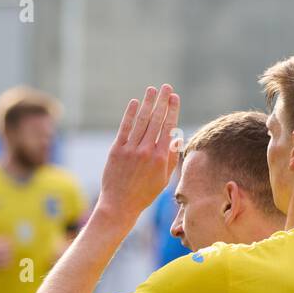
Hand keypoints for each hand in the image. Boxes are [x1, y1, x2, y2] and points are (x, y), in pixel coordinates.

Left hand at [98, 84, 180, 222]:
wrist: (120, 205)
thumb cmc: (144, 194)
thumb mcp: (164, 179)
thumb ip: (171, 158)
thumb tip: (177, 137)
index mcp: (161, 158)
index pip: (168, 128)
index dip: (172, 110)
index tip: (175, 97)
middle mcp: (147, 151)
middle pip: (156, 120)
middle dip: (162, 101)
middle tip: (166, 87)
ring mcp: (131, 149)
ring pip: (141, 121)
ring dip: (147, 103)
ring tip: (151, 90)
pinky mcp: (116, 150)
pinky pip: (125, 128)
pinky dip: (130, 114)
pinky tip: (134, 103)